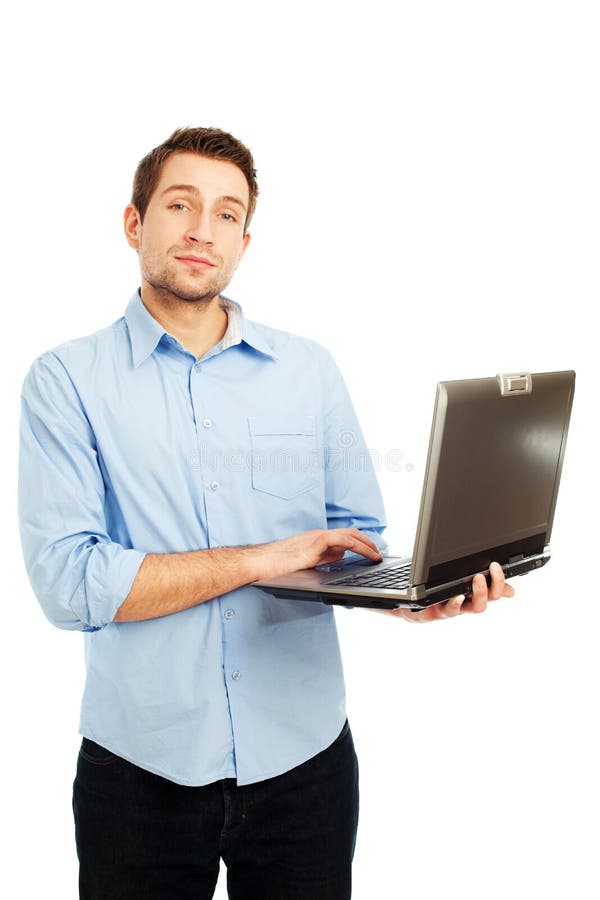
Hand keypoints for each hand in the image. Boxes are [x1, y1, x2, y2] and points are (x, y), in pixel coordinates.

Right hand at [254, 528, 382, 580]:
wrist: (261, 562)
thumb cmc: (278, 565)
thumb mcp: (307, 561)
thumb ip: (325, 557)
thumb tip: (342, 556)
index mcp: (317, 539)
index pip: (344, 537)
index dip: (361, 543)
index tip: (372, 552)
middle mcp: (319, 535)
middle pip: (350, 533)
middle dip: (368, 542)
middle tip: (379, 554)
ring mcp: (317, 537)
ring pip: (349, 535)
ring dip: (367, 545)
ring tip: (377, 556)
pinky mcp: (315, 543)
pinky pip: (341, 540)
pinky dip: (357, 546)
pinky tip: (366, 554)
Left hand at [387, 561, 514, 622]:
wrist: (410, 607)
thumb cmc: (439, 597)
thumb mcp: (460, 589)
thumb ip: (484, 586)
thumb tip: (510, 590)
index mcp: (471, 597)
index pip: (493, 593)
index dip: (500, 583)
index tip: (498, 565)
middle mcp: (463, 606)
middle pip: (484, 603)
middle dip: (491, 587)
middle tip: (491, 569)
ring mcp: (449, 610)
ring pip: (470, 609)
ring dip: (478, 594)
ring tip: (477, 579)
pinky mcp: (433, 612)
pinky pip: (447, 611)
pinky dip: (454, 604)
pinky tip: (457, 595)